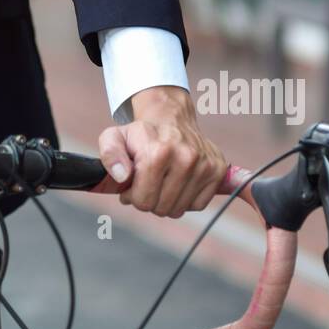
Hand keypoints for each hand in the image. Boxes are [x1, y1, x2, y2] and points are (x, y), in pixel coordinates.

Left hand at [97, 85, 226, 218]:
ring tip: (161, 181)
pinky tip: (177, 183)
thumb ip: (110, 155)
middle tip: (146, 182)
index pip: (144, 200)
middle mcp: (186, 158)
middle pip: (162, 208)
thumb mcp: (114, 137)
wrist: (171, 119)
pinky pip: (197, 205)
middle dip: (149, 199)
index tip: (132, 184)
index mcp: (159, 151)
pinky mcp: (218, 171)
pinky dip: (185, 199)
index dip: (133, 196)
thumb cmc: (141, 134)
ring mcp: (205, 165)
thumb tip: (122, 176)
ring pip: (179, 210)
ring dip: (166, 201)